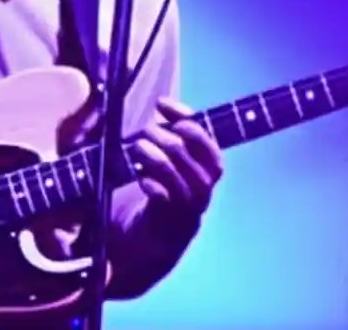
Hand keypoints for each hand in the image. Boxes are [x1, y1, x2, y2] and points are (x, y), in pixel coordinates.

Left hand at [131, 98, 223, 224]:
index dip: (183, 116)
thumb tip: (163, 104)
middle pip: (181, 149)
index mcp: (211, 170)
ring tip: (136, 149)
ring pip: (168, 168)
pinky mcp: (167, 221)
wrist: (158, 242)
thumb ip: (176, 136)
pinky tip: (142, 179)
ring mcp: (187, 205)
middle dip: (157, 134)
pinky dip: (148, 181)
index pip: (204, 137)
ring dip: (148, 154)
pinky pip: (159, 194)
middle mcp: (204, 187)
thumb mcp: (178, 162)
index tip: (161, 105)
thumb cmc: (168, 193)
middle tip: (143, 133)